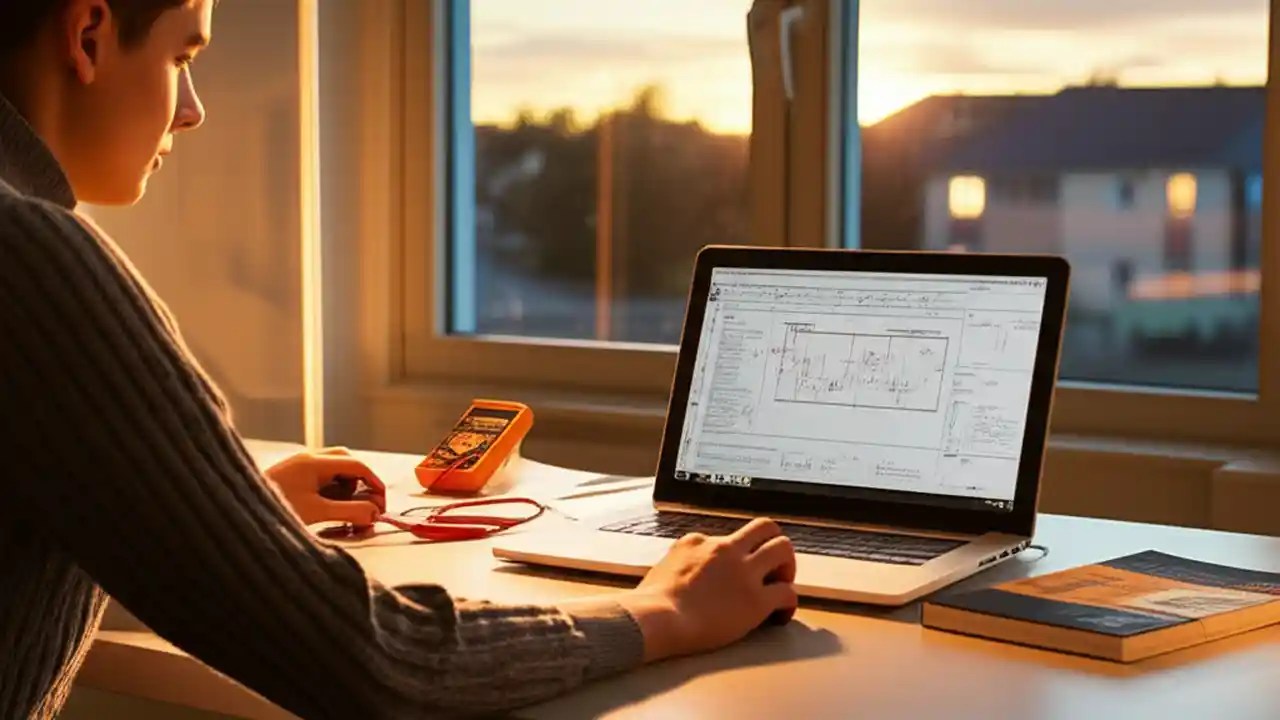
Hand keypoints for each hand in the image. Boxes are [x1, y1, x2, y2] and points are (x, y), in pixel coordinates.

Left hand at [264, 447, 386, 526]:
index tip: (382, 501)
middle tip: (367, 501)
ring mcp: (297, 466)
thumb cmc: (273, 510)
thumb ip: (349, 512)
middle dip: (360, 482)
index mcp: (314, 462)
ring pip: (333, 468)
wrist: (237, 512)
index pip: (356, 465)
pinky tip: (328, 506)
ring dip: (345, 485)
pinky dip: (331, 489)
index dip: (374, 482)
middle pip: (346, 461)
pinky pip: (319, 477)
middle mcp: (307, 459)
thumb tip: (374, 513)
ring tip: (346, 507)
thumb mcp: (317, 513)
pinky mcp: (290, 477)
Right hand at [616, 518, 797, 661]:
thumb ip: (681, 562)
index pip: (728, 539)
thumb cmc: (650, 601)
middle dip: (773, 544)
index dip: (735, 556)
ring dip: (786, 566)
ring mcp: (743, 573)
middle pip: (765, 527)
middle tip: (771, 568)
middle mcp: (725, 549)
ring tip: (780, 585)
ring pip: (783, 548)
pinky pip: (787, 593)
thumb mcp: (663, 566)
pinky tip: (781, 615)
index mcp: (700, 542)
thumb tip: (683, 570)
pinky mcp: (755, 600)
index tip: (734, 573)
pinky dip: (789, 603)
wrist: (655, 619)